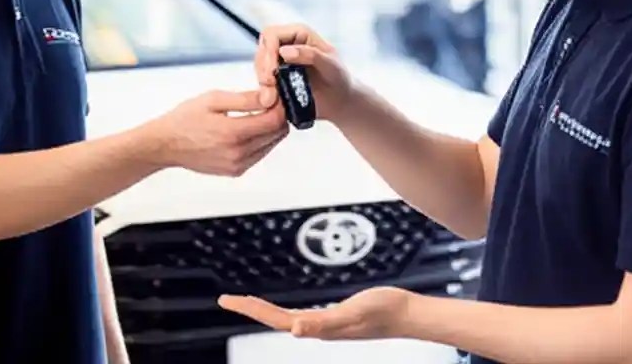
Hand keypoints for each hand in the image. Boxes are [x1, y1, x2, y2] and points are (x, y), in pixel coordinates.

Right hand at [147, 89, 286, 176]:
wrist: (166, 144)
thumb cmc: (186, 119)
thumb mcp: (214, 99)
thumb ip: (245, 99)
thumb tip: (270, 97)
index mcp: (233, 133)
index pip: (275, 121)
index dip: (280, 106)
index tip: (274, 96)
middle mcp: (238, 153)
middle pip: (277, 134)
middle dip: (277, 116)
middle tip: (266, 103)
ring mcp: (238, 165)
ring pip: (271, 145)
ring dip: (269, 129)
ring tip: (254, 115)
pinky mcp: (235, 171)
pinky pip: (259, 154)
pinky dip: (260, 141)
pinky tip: (245, 130)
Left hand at [218, 287, 418, 339]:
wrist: (406, 314)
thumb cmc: (382, 312)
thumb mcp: (351, 314)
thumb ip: (323, 324)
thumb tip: (294, 330)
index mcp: (316, 327)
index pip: (274, 319)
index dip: (250, 309)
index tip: (226, 300)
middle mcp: (317, 329)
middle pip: (275, 319)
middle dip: (250, 309)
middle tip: (225, 300)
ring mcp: (326, 326)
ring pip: (286, 319)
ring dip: (265, 312)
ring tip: (247, 304)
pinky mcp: (335, 319)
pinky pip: (303, 317)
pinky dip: (287, 313)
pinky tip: (289, 314)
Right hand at [254, 24, 355, 121]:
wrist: (340, 101)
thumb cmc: (340, 78)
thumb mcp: (330, 65)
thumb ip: (310, 55)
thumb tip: (285, 51)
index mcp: (299, 33)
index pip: (271, 34)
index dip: (268, 51)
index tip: (272, 71)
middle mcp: (286, 44)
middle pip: (261, 50)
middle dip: (263, 69)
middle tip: (271, 87)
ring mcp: (280, 61)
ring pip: (259, 67)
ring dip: (263, 83)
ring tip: (273, 98)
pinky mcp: (277, 77)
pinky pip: (263, 82)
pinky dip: (265, 91)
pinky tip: (273, 101)